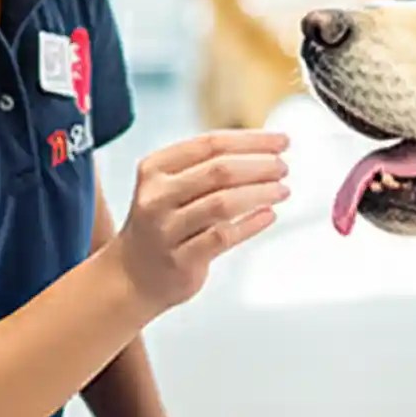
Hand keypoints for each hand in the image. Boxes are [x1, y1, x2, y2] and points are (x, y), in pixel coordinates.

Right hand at [116, 130, 289, 313]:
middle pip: (219, 171)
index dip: (251, 140)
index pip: (210, 143)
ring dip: (260, 193)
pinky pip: (223, 237)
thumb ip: (206, 166)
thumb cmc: (162, 224)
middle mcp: (157, 196)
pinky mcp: (181, 260)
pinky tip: (269, 215)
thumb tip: (264, 149)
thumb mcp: (169, 186)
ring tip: (282, 189)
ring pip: (223, 203)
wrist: (132, 276)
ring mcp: (166, 230)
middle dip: (260, 165)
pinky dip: (251, 224)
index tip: (281, 141)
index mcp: (155, 168)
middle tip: (283, 167)